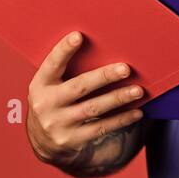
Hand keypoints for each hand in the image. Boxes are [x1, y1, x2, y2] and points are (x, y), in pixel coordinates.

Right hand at [25, 30, 145, 170]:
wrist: (43, 142)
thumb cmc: (54, 102)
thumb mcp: (51, 86)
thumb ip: (67, 70)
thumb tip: (102, 49)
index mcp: (40, 84)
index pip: (52, 64)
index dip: (64, 50)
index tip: (78, 36)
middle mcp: (46, 104)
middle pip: (79, 87)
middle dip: (104, 77)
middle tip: (126, 68)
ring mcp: (58, 124)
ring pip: (94, 109)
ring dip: (118, 98)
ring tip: (138, 90)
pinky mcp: (72, 140)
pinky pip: (101, 128)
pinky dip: (121, 119)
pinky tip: (137, 112)